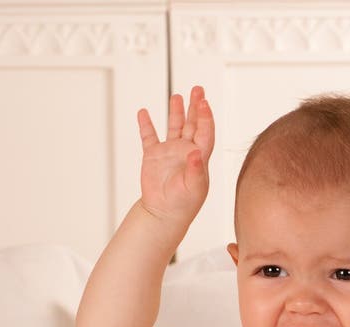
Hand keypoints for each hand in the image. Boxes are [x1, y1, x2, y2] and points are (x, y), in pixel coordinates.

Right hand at [137, 85, 214, 226]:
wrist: (164, 214)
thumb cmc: (183, 205)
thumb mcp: (193, 188)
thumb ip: (195, 170)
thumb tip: (196, 153)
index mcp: (199, 157)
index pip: (205, 132)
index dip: (205, 117)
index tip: (203, 103)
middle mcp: (186, 151)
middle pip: (193, 124)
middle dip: (195, 106)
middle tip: (198, 89)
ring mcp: (169, 153)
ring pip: (174, 126)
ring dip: (176, 111)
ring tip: (177, 96)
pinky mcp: (153, 156)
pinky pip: (149, 136)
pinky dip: (146, 124)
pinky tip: (144, 112)